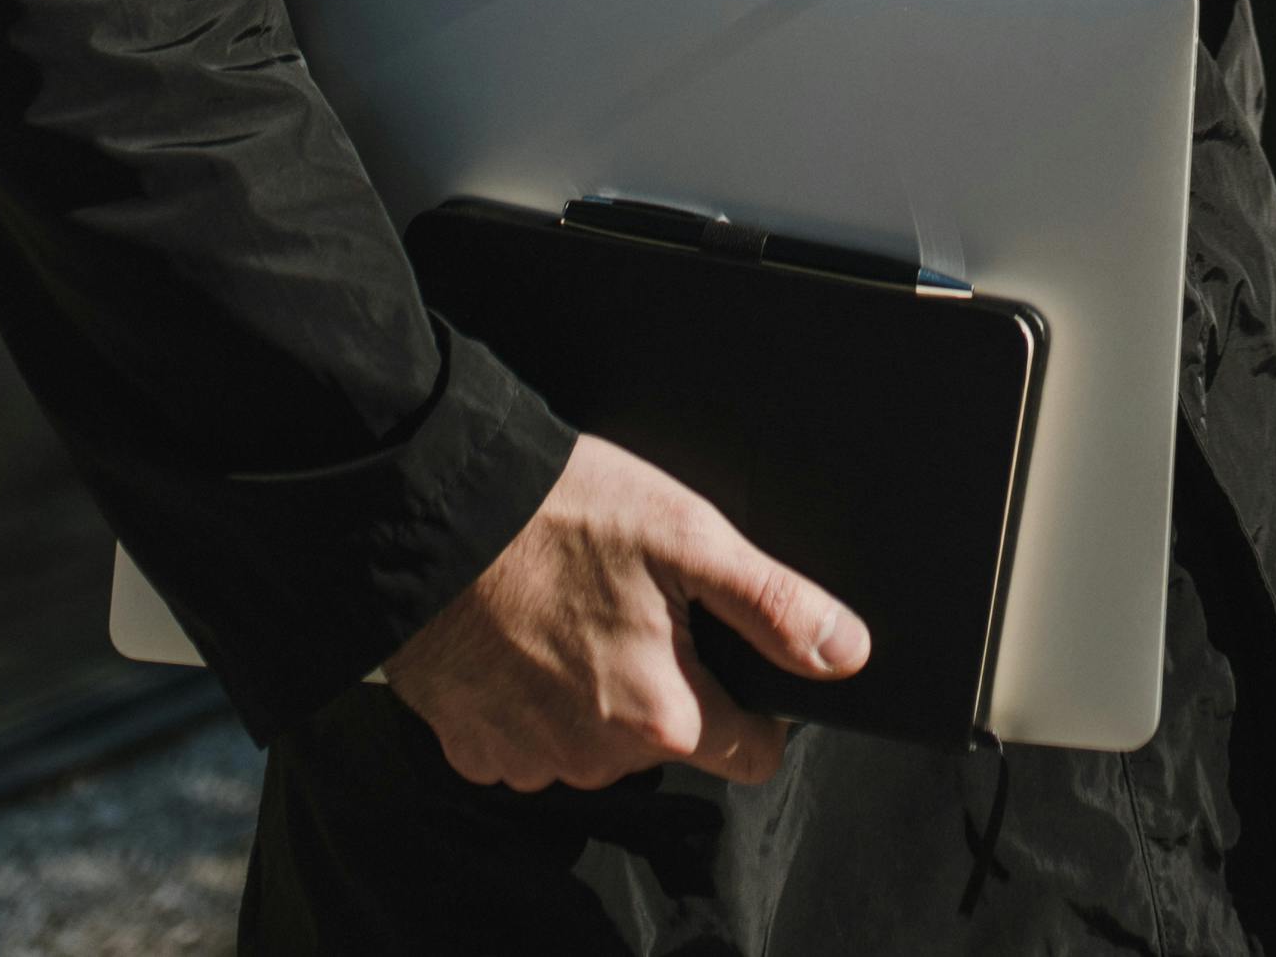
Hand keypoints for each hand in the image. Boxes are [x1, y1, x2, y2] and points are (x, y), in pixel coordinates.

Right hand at [383, 430, 868, 791]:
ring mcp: (530, 760)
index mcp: (662, 716)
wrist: (429, 516)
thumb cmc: (556, 514)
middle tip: (636, 601)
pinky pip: (528, 740)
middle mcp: (598, 759)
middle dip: (667, 686)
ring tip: (572, 608)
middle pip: (669, 741)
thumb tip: (846, 653)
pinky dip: (533, 701)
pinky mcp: (473, 750)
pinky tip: (523, 637)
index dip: (756, 705)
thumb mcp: (686, 535)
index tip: (730, 652)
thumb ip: (772, 604)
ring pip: (597, 744)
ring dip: (596, 694)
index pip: (751, 752)